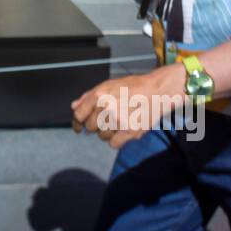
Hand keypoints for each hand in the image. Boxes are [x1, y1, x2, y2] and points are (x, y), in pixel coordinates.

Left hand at [71, 66, 185, 148]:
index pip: (79, 115)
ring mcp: (118, 120)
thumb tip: (74, 107)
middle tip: (109, 119)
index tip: (78, 128)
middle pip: (90, 127)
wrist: (157, 90)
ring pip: (102, 136)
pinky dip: (117, 140)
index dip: (77, 123)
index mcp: (99, 94)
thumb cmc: (132, 87)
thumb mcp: (108, 85)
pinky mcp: (130, 131)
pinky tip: (124, 130)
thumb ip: (89, 97)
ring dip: (108, 133)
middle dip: (96, 125)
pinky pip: (113, 144)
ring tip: (119, 122)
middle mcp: (106, 107)